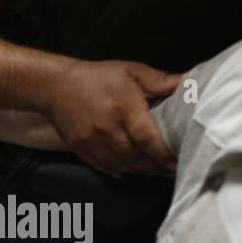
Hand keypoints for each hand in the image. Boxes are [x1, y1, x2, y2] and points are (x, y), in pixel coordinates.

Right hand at [39, 59, 180, 177]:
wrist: (56, 86)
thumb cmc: (97, 76)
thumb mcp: (131, 70)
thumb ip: (158, 79)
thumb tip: (186, 82)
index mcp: (124, 108)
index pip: (148, 139)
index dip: (163, 155)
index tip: (175, 162)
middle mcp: (107, 128)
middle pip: (135, 157)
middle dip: (154, 167)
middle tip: (167, 170)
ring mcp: (91, 140)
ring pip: (119, 164)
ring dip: (138, 171)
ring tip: (151, 172)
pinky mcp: (79, 147)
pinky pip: (101, 165)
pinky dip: (116, 171)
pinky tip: (127, 171)